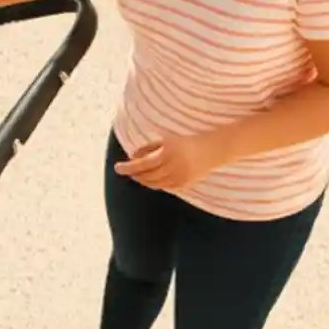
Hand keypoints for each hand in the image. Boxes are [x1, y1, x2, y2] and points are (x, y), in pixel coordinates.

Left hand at [113, 132, 228, 190]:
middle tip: (126, 170)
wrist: (210, 151)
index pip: (142, 164)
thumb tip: (132, 157)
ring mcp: (179, 178)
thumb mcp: (165, 140)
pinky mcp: (184, 185)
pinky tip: (149, 179)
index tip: (117, 167)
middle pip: (146, 176)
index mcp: (167, 154)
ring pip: (154, 184)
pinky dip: (154, 184)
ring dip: (143, 180)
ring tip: (136, 174)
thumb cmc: (184, 143)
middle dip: (134, 174)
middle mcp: (172, 167)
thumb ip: (148, 148)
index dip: (128, 167)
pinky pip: (164, 187)